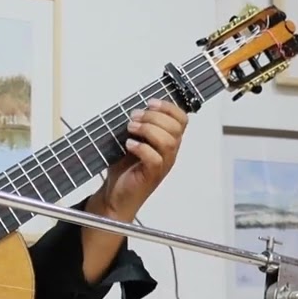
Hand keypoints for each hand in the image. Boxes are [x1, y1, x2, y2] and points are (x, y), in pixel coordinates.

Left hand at [98, 99, 188, 220]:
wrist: (115, 195)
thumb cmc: (124, 168)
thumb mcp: (132, 141)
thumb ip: (138, 127)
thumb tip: (135, 108)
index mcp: (168, 141)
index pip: (182, 120)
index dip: (169, 108)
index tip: (149, 103)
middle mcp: (170, 153)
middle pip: (176, 128)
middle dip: (154, 117)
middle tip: (133, 117)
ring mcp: (163, 165)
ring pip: (168, 142)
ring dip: (148, 130)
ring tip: (130, 129)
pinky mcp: (152, 175)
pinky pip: (155, 159)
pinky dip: (141, 148)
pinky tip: (128, 145)